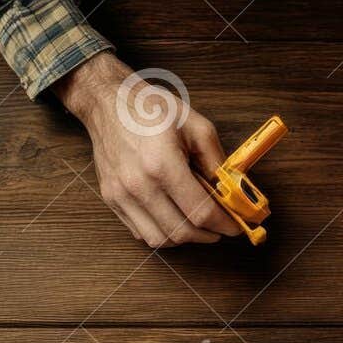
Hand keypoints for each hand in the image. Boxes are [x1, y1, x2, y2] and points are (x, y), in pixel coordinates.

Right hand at [56, 54, 240, 247]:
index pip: (200, 212)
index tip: (236, 227)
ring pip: (160, 239)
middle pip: (181, 232)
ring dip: (184, 238)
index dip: (224, 225)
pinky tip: (174, 218)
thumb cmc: (150, 108)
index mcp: (162, 163)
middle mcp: (139, 185)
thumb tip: (231, 192)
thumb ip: (216, 162)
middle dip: (207, 236)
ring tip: (198, 226)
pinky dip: (162, 232)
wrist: (107, 103)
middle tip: (220, 228)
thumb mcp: (196, 126)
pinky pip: (141, 232)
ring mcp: (121, 195)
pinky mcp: (111, 199)